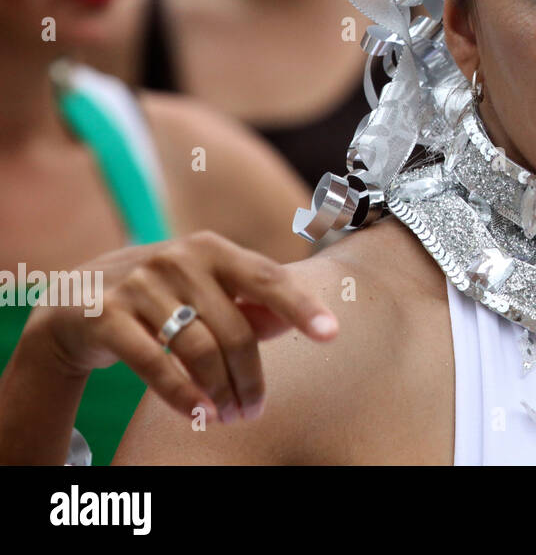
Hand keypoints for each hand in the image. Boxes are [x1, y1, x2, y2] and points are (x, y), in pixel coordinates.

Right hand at [22, 230, 337, 424]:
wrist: (76, 299)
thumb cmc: (163, 296)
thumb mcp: (206, 290)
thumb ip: (251, 304)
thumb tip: (291, 320)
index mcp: (212, 248)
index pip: (268, 278)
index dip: (302, 306)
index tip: (331, 334)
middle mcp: (178, 259)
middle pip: (235, 328)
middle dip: (249, 377)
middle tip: (253, 410)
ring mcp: (139, 284)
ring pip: (198, 348)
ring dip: (219, 391)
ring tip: (228, 416)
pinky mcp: (105, 314)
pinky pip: (153, 362)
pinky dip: (182, 394)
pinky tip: (199, 414)